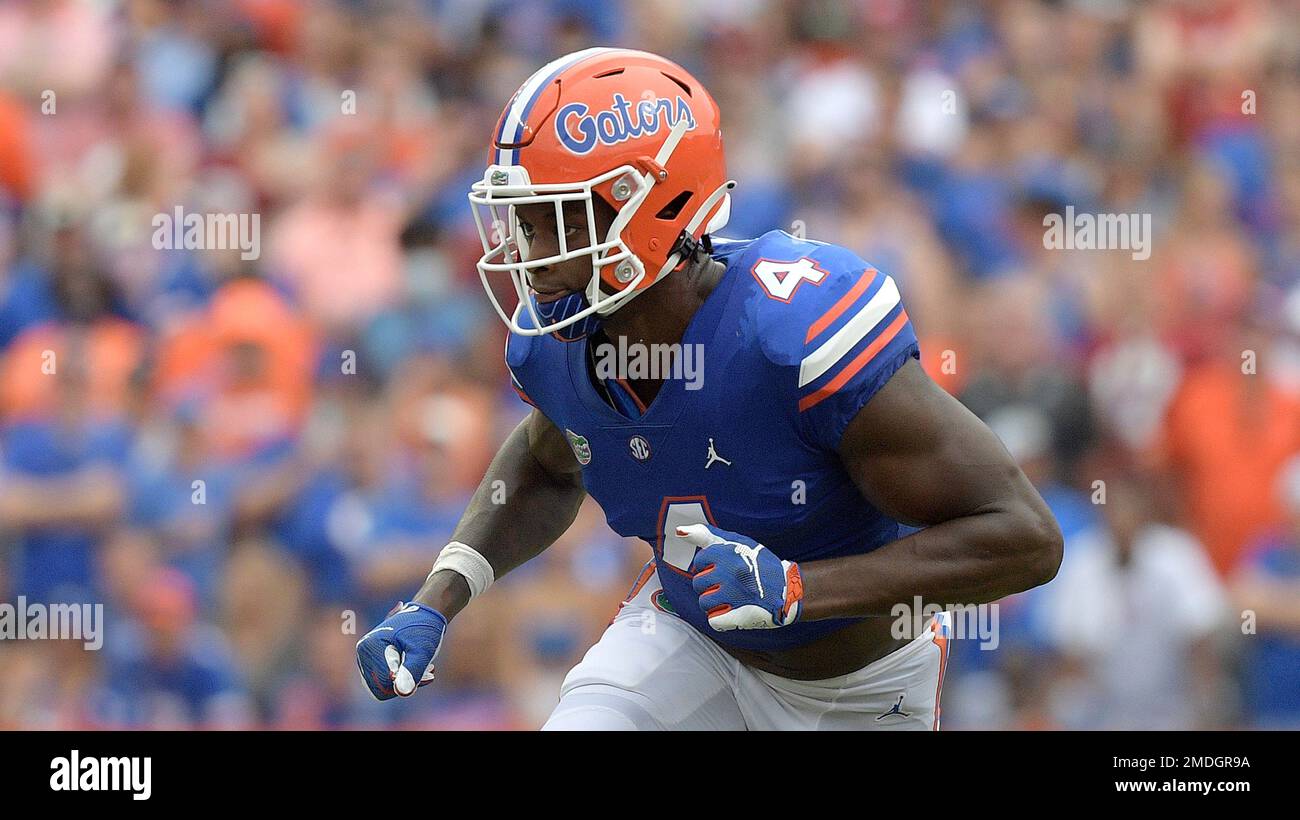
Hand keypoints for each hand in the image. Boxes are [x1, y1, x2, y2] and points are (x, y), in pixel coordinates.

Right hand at [355, 601, 446, 699]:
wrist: (428, 613)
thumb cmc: (425, 629)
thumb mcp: (422, 651)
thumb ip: (412, 671)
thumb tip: (402, 692)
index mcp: (370, 648)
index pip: (383, 685)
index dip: (406, 682)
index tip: (427, 670)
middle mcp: (364, 652)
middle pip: (382, 687)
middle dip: (406, 682)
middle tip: (429, 670)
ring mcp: (368, 655)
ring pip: (385, 684)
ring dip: (407, 679)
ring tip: (426, 667)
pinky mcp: (375, 658)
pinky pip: (387, 678)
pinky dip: (404, 675)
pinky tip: (419, 665)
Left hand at [678, 523, 802, 630]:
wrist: (788, 588)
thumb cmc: (758, 563)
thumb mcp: (736, 541)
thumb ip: (706, 534)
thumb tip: (679, 530)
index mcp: (728, 553)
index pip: (700, 561)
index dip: (710, 566)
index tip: (724, 567)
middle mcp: (731, 572)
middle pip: (699, 583)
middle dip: (710, 585)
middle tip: (730, 584)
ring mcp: (734, 595)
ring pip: (704, 602)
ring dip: (715, 602)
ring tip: (731, 598)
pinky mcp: (738, 616)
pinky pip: (713, 620)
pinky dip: (721, 619)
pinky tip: (733, 611)